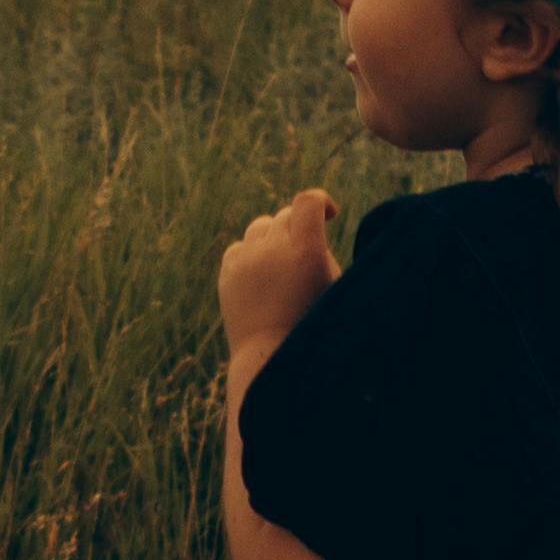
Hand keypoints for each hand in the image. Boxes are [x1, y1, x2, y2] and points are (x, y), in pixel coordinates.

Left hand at [216, 188, 337, 348]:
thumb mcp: (333, 286)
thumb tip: (309, 232)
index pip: (308, 201)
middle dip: (300, 226)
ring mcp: (246, 260)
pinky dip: (252, 253)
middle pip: (285, 216)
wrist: (272, 358)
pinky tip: (263, 274)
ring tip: (284, 262)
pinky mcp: (227, 274)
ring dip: (274, 236)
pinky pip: (240, 247)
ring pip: (260, 227)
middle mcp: (273, 249)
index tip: (329, 214)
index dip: (321, 201)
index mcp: (305, 250)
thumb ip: (322, 252)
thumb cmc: (313, 324)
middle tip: (309, 252)